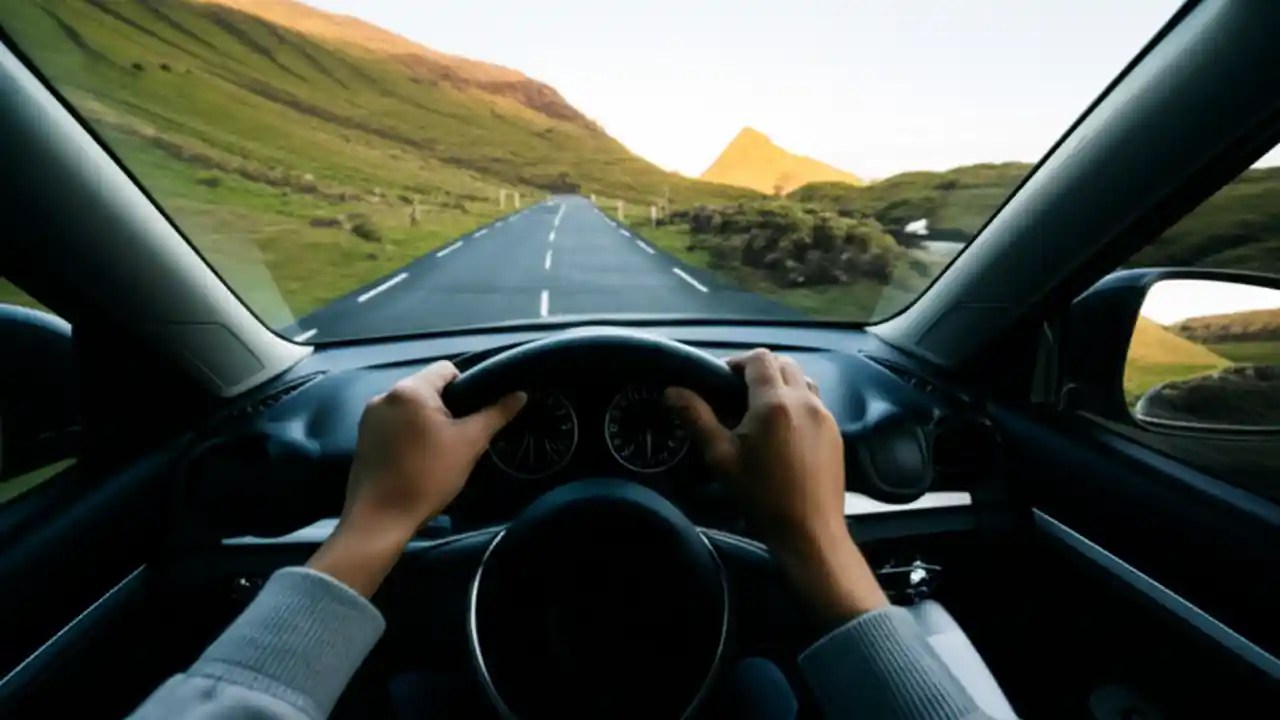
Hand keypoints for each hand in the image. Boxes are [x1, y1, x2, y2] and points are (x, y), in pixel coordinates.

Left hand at [308, 361, 525, 596]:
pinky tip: (415, 459)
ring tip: (438, 451)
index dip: (467, 388)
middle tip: (459, 438)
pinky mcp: (363, 437)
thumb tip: (520, 394)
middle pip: (427, 388)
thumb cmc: (428, 476)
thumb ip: (496, 414)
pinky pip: (394, 423)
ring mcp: (369, 416)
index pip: (447, 369)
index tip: (473, 417)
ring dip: (426, 421)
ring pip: (410, 408)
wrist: (380, 518)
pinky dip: (408, 433)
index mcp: (411, 390)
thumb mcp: (469, 444)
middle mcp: (385, 395)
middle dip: (446, 407)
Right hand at [666, 349, 887, 625]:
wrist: (809, 531)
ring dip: (782, 384)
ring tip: (762, 409)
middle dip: (760, 370)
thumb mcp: (721, 457)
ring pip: (803, 381)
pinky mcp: (836, 433)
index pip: (759, 358)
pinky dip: (798, 402)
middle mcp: (804, 401)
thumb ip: (696, 418)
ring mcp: (825, 416)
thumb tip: (672, 391)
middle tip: (738, 393)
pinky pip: (815, 403)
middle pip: (784, 363)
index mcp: (774, 403)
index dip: (737, 361)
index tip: (722, 380)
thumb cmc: (760, 496)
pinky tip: (784, 430)